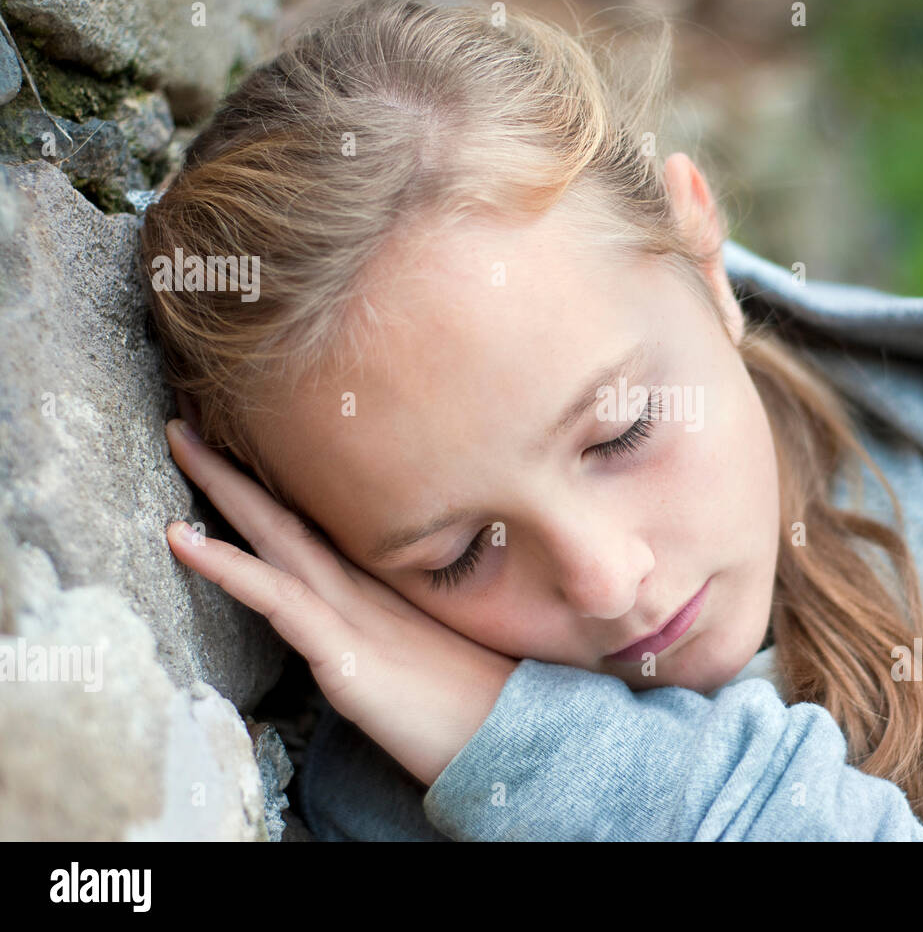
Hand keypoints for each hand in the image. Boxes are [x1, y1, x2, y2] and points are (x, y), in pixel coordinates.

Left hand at [161, 417, 518, 786]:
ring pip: (278, 536)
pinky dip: (226, 565)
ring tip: (180, 437)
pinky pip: (276, 598)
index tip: (235, 438)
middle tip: (194, 409)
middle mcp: (366, 585)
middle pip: (291, 512)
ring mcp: (355, 613)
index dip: (274, 481)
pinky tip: (181, 538)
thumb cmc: (479, 704)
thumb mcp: (432, 652)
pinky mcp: (345, 652)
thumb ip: (398, 626)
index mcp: (383, 586)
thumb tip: (370, 622)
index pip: (316, 522)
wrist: (518, 737)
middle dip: (240, 462)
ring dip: (225, 486)